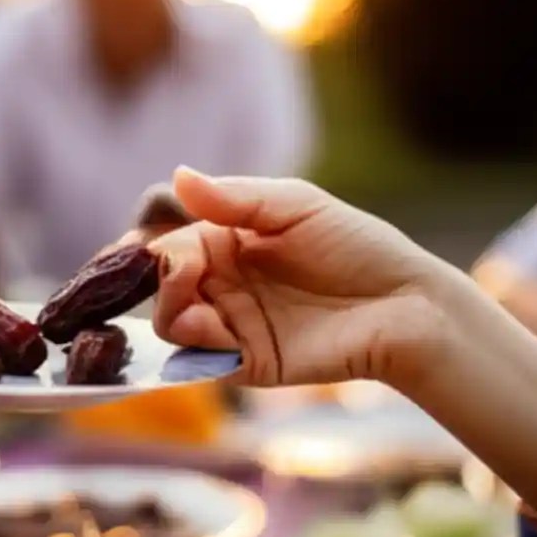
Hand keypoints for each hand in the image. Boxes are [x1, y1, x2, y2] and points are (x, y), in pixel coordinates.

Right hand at [149, 168, 452, 387]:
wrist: (405, 306)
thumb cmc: (358, 245)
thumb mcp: (296, 205)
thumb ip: (234, 197)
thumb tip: (177, 175)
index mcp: (228, 239)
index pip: (170, 241)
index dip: (147, 246)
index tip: (131, 247)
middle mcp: (223, 281)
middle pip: (161, 284)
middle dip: (160, 278)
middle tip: (183, 272)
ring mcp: (232, 323)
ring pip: (171, 322)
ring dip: (174, 312)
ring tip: (203, 307)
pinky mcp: (246, 362)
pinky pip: (200, 358)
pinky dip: (197, 344)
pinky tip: (218, 330)